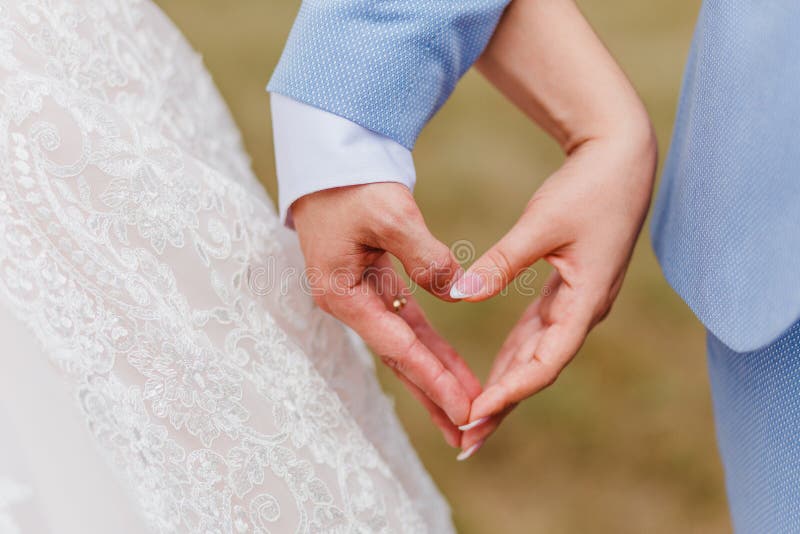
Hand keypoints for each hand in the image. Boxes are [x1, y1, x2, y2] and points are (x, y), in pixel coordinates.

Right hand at [291, 183, 481, 445]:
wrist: (329, 154)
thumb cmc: (351, 183)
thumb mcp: (389, 214)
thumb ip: (424, 257)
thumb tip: (454, 292)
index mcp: (344, 293)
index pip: (398, 347)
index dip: (433, 380)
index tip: (465, 409)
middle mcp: (350, 302)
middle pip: (399, 358)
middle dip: (433, 394)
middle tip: (467, 432)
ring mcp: (360, 294)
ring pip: (405, 344)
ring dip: (434, 375)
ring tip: (463, 409)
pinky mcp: (373, 281)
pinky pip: (406, 321)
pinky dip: (429, 345)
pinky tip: (447, 366)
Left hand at [452, 0, 657, 456]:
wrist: (622, 161)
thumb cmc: (589, 187)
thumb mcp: (542, 223)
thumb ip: (502, 262)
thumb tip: (459, 294)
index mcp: (586, 301)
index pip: (544, 362)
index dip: (509, 391)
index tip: (474, 414)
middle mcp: (584, 310)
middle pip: (539, 369)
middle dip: (504, 405)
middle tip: (466, 441)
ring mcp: (577, 302)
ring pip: (537, 355)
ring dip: (507, 386)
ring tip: (475, 418)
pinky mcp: (569, 290)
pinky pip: (537, 333)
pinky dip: (514, 356)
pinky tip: (493, 374)